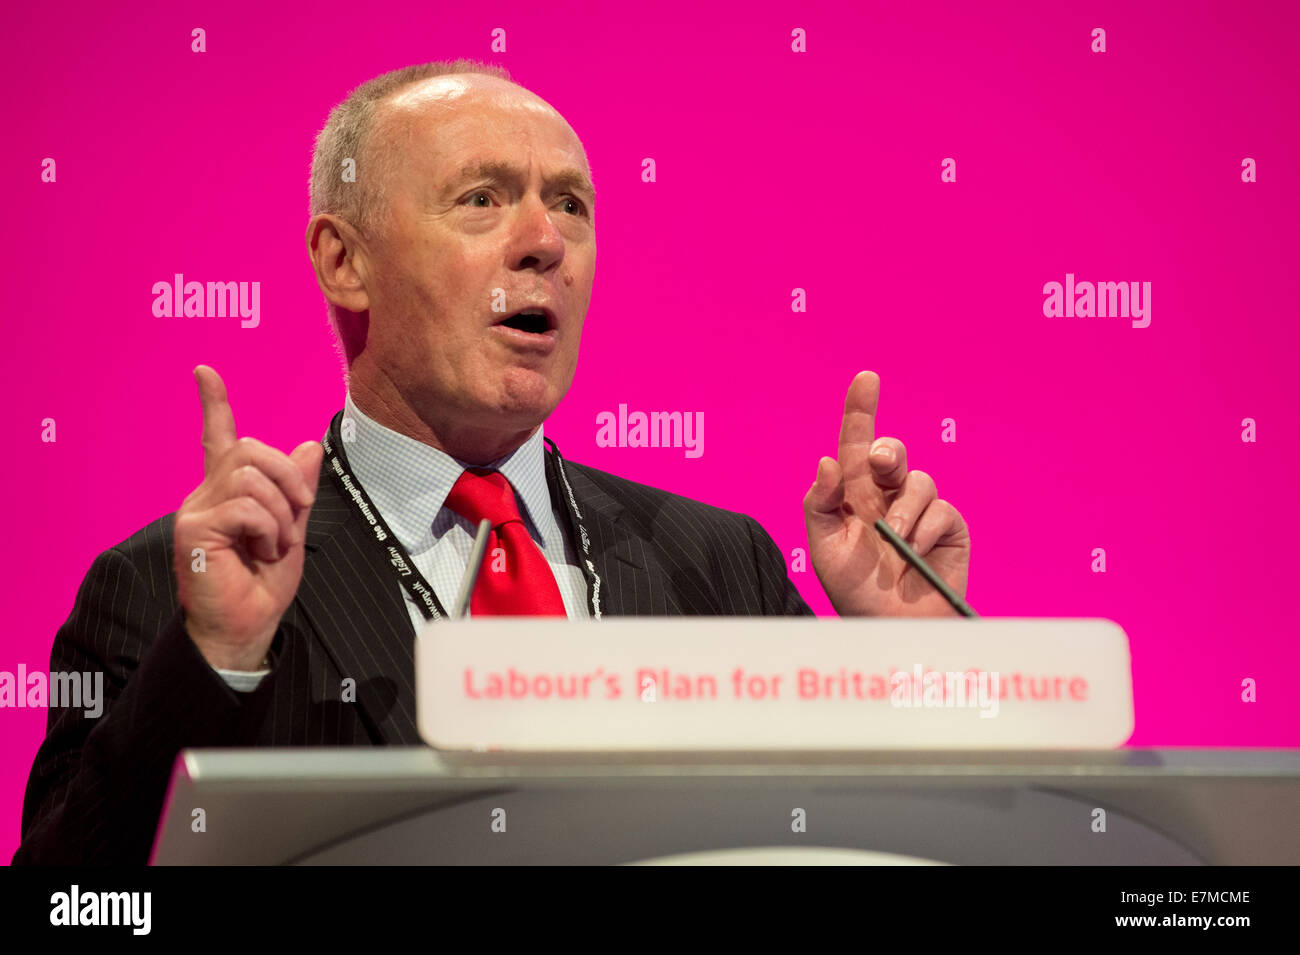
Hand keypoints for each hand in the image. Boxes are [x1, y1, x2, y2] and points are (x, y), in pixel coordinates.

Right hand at [174, 365, 323, 670]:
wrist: (246, 628)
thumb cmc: (263, 585)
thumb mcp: (293, 529)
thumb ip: (298, 490)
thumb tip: (309, 446)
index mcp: (228, 491)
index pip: (218, 437)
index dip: (214, 403)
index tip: (205, 371)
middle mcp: (207, 494)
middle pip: (250, 449)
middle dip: (289, 477)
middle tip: (298, 512)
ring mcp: (197, 510)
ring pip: (250, 475)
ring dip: (280, 510)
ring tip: (275, 542)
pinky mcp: (195, 529)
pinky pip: (246, 506)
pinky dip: (269, 527)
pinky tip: (262, 551)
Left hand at [803, 371, 970, 615]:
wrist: (889, 628)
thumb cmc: (853, 590)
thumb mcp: (823, 548)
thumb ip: (820, 504)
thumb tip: (828, 462)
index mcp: (854, 492)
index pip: (855, 441)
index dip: (861, 408)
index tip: (866, 378)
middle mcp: (888, 495)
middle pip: (891, 451)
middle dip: (886, 451)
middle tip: (877, 464)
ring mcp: (920, 509)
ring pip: (918, 481)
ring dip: (903, 510)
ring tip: (893, 540)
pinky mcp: (949, 527)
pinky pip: (941, 510)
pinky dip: (924, 529)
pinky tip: (914, 552)